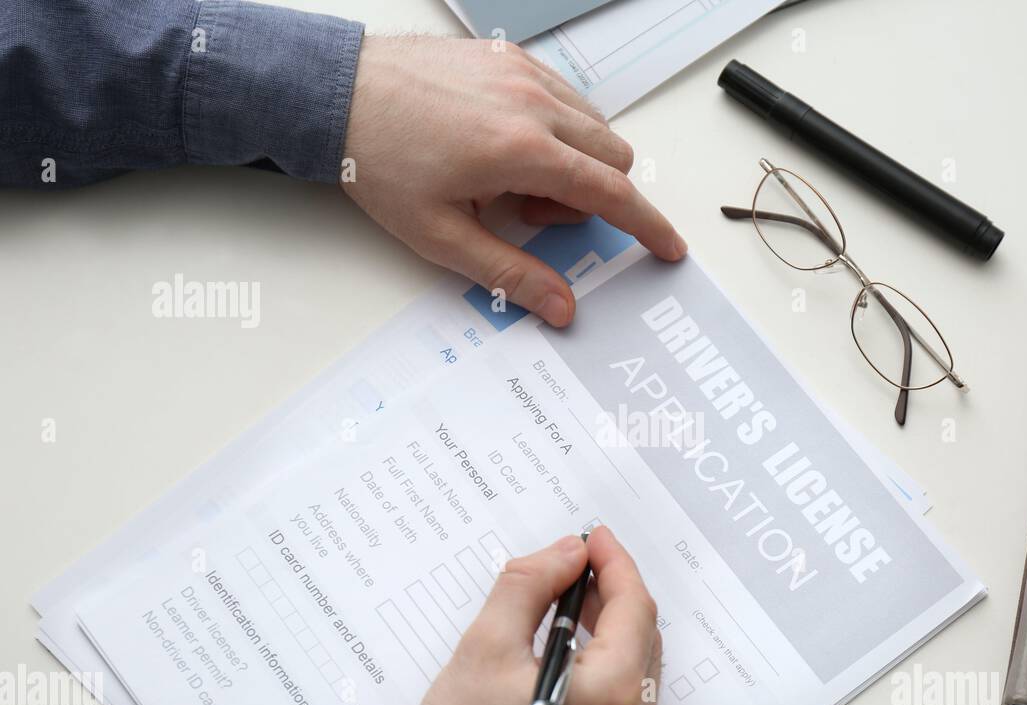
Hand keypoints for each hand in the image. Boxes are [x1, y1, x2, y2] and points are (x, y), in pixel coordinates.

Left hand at [340, 36, 686, 326]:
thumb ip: (510, 274)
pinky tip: (507, 144)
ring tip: (511, 179)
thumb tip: (561, 307)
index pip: (612, 192)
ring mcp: (524, 73)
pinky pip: (565, 96)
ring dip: (576, 161)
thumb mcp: (440, 237)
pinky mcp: (510, 56)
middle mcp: (534, 103)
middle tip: (532, 213)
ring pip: (594, 124)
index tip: (669, 247)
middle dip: (593, 196)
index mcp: (523, 151)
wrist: (338, 93)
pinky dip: (557, 128)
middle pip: (613, 156)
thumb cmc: (380, 160)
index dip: (648, 226)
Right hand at [392, 526, 662, 704]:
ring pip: (636, 678)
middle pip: (642, 641)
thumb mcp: (484, 647)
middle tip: (575, 572)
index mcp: (610, 696)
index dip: (615, 564)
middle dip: (612, 598)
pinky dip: (606, 682)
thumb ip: (530, 585)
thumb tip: (566, 554)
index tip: (594, 540)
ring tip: (567, 617)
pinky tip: (569, 669)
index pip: (634, 607)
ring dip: (610, 639)